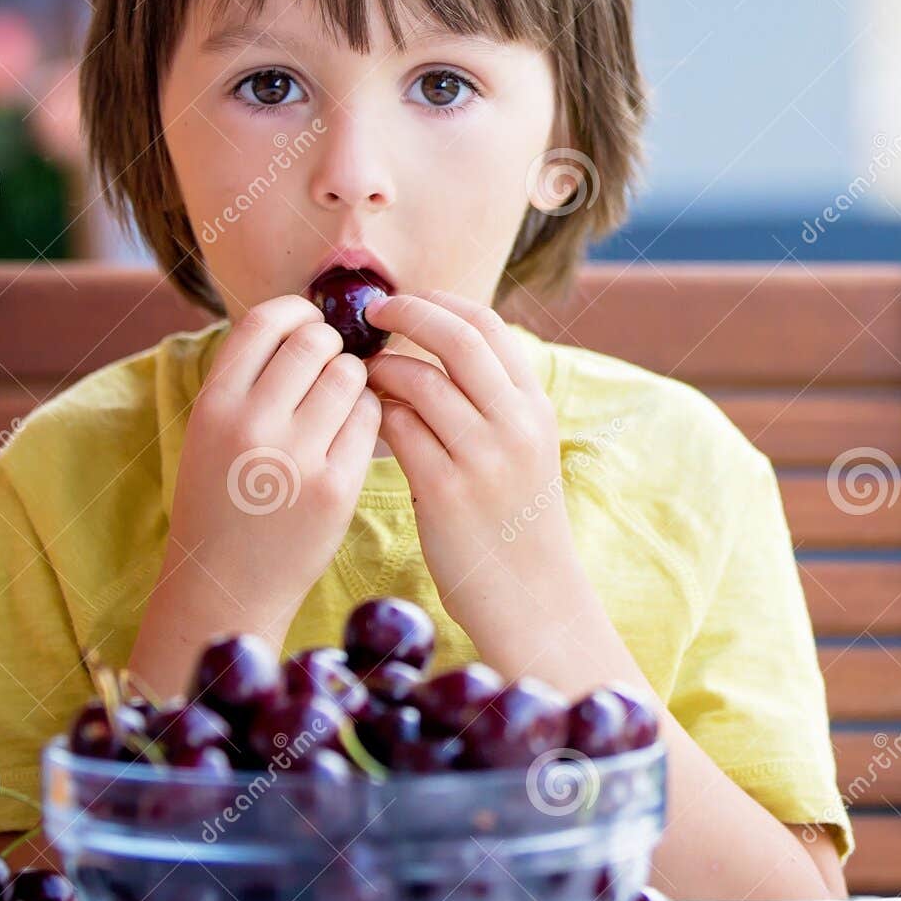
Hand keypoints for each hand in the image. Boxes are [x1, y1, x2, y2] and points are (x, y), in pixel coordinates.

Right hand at [157, 294, 381, 651]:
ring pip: (350, 376)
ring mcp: (295, 457)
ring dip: (353, 382)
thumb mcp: (211, 430)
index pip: (265, 322)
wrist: (224, 584)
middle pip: (315, 342)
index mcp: (214, 404)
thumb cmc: (222, 497)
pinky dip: (367, 418)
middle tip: (329, 371)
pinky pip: (370, 420)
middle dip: (331, 348)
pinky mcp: (334, 488)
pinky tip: (351, 436)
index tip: (308, 326)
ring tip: (339, 407)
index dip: (296, 312)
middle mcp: (251, 425)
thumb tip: (306, 321)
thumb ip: (248, 380)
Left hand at [362, 290, 579, 656]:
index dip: (441, 302)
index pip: (489, 326)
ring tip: (364, 378)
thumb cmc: (513, 523)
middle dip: (407, 314)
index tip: (406, 302)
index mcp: (535, 408)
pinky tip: (367, 422)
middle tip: (370, 315)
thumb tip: (436, 350)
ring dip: (383, 370)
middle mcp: (516, 425)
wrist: (531, 599)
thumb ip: (491, 404)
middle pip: (456, 338)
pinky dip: (377, 415)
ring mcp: (483, 458)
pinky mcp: (446, 492)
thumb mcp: (523, 453)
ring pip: (422, 380)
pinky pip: (399, 429)